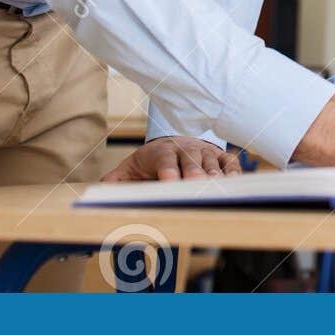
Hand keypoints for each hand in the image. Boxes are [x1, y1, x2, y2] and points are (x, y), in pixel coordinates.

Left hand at [102, 136, 243, 181]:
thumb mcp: (128, 169)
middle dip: (194, 172)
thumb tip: (100, 190)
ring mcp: (204, 151)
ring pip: (212, 160)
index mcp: (161, 152)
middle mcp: (185, 149)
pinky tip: (235, 182)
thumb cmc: (149, 163)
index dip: (167, 171)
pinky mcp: (220, 156)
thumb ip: (114, 180)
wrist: (171, 144)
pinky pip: (230, 161)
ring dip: (215, 173)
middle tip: (197, 184)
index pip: (164, 160)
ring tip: (217, 185)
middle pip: (191, 160)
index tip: (168, 183)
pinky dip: (234, 170)